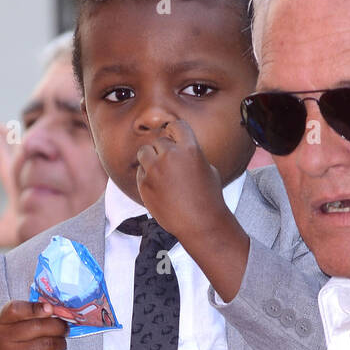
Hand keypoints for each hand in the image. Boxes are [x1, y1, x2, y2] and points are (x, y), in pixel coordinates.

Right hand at [0, 300, 67, 349]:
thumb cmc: (22, 346)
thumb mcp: (20, 327)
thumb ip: (34, 314)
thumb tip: (54, 307)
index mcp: (2, 324)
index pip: (15, 309)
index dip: (35, 308)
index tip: (50, 309)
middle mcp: (2, 341)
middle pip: (39, 326)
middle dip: (58, 326)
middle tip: (64, 328)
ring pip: (49, 344)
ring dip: (60, 343)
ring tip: (58, 344)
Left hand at [135, 120, 225, 239]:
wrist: (201, 224)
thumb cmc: (209, 198)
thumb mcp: (209, 168)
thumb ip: (191, 155)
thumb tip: (179, 148)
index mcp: (190, 148)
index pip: (176, 125)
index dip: (175, 131)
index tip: (175, 138)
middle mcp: (170, 156)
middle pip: (159, 141)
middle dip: (164, 150)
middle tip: (171, 165)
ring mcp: (155, 170)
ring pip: (144, 152)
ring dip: (150, 158)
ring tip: (160, 171)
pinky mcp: (144, 185)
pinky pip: (140, 172)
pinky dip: (147, 176)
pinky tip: (159, 187)